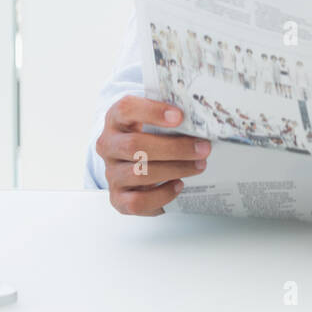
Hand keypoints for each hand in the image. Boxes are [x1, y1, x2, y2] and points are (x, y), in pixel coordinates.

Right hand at [96, 95, 211, 215]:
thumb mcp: (156, 120)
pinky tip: (178, 185)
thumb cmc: (150, 135)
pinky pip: (137, 202)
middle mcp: (108, 145)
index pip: (126, 109)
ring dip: (175, 170)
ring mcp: (111, 173)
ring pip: (138, 174)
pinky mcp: (118, 198)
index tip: (179, 116)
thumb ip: (171, 117)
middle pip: (134, 146)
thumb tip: (201, 121)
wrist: (134, 162)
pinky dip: (162, 195)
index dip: (152, 112)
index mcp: (116, 119)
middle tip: (203, 148)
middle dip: (173, 148)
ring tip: (199, 165)